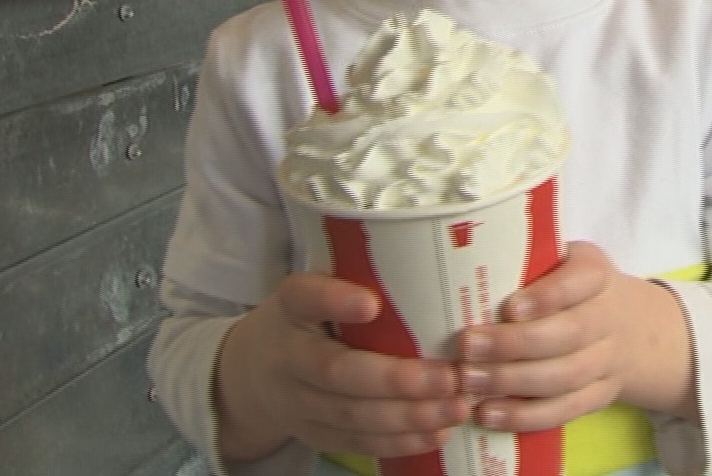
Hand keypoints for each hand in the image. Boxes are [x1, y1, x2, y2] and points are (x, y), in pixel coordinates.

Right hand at [217, 271, 472, 460]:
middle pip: (336, 372)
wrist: (255, 373)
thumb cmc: (308, 320)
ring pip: (353, 415)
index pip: (304, 297)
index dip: (335, 300)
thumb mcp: (317, 290)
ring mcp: (297, 403)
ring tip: (456, 406)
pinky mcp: (314, 434)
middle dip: (396, 379)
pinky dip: (402, 440)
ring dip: (410, 416)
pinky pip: (359, 442)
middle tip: (449, 376)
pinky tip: (438, 430)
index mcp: (290, 307)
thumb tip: (434, 268)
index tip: (371, 302)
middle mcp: (287, 356)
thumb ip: (358, 279)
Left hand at [455, 241, 693, 432]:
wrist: (631, 328)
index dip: (549, 296)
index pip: (581, 280)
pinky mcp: (600, 396)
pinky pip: (565, 410)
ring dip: (513, 382)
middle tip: (468, 346)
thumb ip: (525, 262)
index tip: (509, 307)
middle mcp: (608, 317)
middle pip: (569, 334)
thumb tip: (456, 266)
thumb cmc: (570, 288)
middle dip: (515, 344)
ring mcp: (608, 361)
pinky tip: (489, 413)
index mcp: (595, 274)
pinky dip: (526, 416)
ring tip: (469, 381)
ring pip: (565, 377)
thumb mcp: (561, 262)